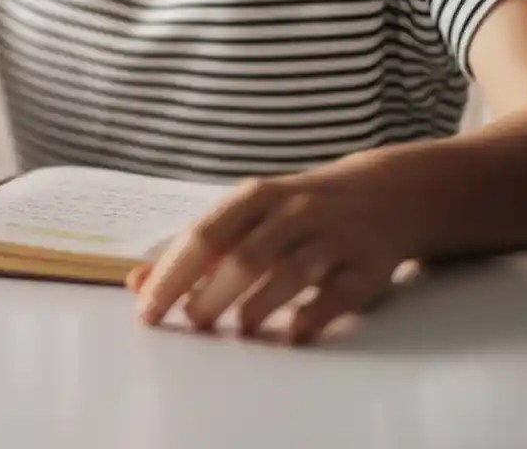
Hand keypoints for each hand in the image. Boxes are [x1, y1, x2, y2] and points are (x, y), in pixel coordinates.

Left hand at [127, 152, 426, 343]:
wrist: (389, 191)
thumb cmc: (298, 209)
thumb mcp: (246, 214)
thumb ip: (194, 249)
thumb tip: (137, 283)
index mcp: (257, 196)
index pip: (205, 235)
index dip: (173, 274)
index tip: (148, 309)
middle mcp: (296, 212)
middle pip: (245, 257)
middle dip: (211, 294)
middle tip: (191, 323)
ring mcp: (335, 238)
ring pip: (290, 274)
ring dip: (256, 307)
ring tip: (234, 329)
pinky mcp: (370, 267)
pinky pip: (339, 296)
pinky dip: (312, 318)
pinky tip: (289, 336)